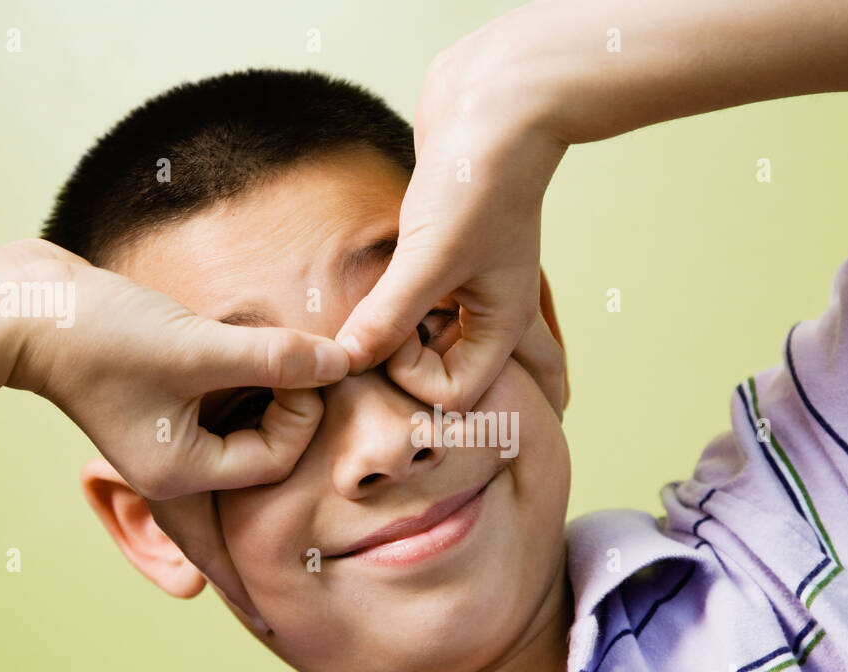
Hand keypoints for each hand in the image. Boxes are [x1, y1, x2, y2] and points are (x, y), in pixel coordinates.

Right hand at [2, 238, 348, 615]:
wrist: (24, 305)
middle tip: (332, 381)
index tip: (305, 362)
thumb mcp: (199, 347)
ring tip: (312, 380)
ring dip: (276, 410)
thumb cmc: (102, 333)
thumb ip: (275, 358)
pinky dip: (249, 395)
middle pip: (265, 461)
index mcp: (180, 475)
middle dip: (299, 427)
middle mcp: (174, 472)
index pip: (275, 459)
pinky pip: (222, 415)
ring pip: (246, 438)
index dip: (302, 412)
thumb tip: (343, 361)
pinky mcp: (162, 410)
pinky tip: (271, 369)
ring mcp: (166, 442)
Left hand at [335, 48, 568, 413]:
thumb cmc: (479, 180)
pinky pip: (409, 295)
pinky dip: (389, 292)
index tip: (386, 332)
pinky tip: (374, 270)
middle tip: (363, 324)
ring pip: (418, 333)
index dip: (412, 375)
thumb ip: (388, 317)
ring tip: (364, 296)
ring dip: (388, 324)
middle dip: (397, 356)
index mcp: (501, 326)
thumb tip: (345, 363)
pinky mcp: (441, 254)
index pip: (453, 394)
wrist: (495, 101)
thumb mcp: (430, 258)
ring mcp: (464, 283)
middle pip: (435, 370)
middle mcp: (485, 312)